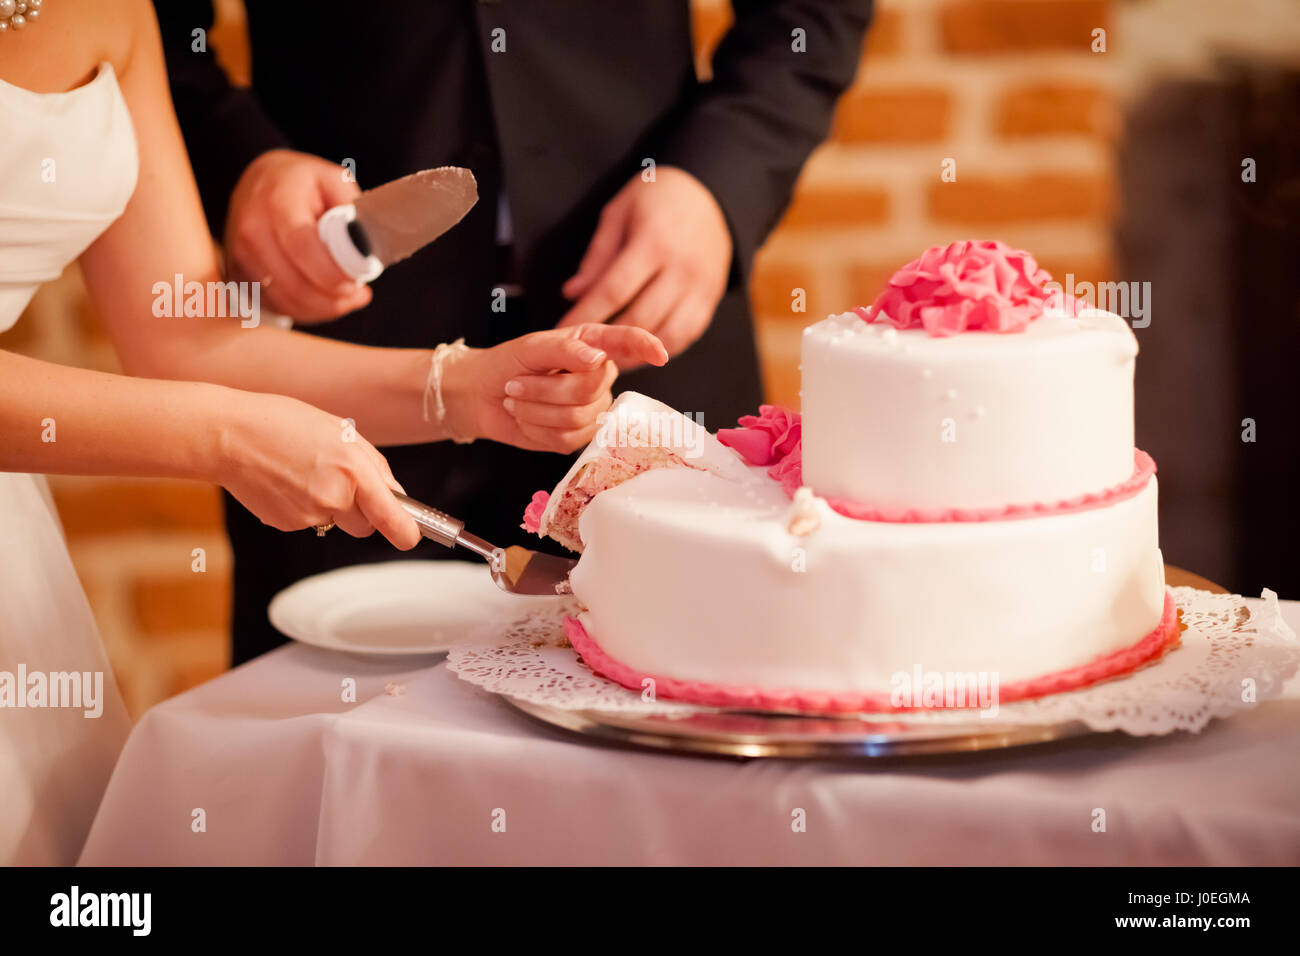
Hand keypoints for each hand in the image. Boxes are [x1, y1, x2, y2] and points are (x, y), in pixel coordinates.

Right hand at [215, 391, 419, 548]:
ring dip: (330, 505)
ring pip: (335, 522)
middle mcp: (333, 498)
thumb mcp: (342, 433)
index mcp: (354, 470)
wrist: (228, 435)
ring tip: (304, 471)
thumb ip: (374, 467)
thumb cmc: (284, 423)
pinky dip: (303, 506)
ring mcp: (308, 515)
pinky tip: (287, 480)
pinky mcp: (285, 524)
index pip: (392, 518)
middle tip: (342, 481)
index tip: (411, 536)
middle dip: (363, 511)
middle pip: (366, 526)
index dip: (407, 532)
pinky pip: (308, 522)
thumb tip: (396, 497)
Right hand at [225, 149, 372, 321]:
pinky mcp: (237, 272)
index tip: (355, 285)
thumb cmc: (304, 183)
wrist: (261, 179)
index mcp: (277, 200)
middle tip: (358, 296)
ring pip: (283, 300)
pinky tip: (322, 301)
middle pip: (292, 283)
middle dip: (331, 300)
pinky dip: (302, 310)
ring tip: (345, 300)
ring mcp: (239, 253)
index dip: (330, 274)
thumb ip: (351, 214)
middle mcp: (251, 228)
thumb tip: (364, 252)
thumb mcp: (335, 182)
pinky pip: (272, 304)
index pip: (302, 247)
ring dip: (320, 309)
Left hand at [442, 324, 667, 451]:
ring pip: (577, 416)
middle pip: (591, 389)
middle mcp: (598, 377)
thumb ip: (565, 349)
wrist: (481, 396)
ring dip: (536, 409)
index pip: (627, 343)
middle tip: (518, 383)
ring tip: (517, 399)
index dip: (645, 346)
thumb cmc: (507, 363)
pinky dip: (536, 428)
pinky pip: (566, 439)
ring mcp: (590, 408)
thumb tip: (597, 359)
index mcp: (592, 345)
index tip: (660, 354)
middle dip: (546, 388)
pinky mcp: (576, 436)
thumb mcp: (531, 347)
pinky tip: (526, 417)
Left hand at [558, 167, 730, 366]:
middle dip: (608, 340)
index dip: (587, 314)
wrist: (709, 196)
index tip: (563, 330)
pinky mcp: (712, 298)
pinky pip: (687, 335)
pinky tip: (640, 353)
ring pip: (666, 335)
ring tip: (610, 360)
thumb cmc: (656, 199)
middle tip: (583, 352)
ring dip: (636, 354)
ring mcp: (701, 286)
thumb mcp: (619, 213)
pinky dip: (661, 349)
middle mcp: (681, 267)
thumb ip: (597, 256)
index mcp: (654, 241)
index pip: (614, 290)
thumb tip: (573, 294)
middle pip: (640, 318)